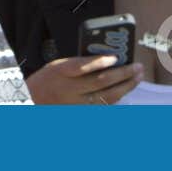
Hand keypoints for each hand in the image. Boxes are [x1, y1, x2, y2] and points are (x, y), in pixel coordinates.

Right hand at [25, 56, 142, 104]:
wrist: (34, 102)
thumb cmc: (47, 80)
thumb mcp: (58, 65)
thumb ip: (79, 62)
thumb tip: (106, 58)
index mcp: (62, 72)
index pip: (82, 66)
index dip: (99, 62)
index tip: (115, 57)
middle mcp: (70, 90)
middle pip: (100, 82)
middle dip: (122, 74)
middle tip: (137, 67)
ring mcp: (77, 104)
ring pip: (106, 97)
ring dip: (125, 87)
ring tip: (137, 77)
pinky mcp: (82, 113)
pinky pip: (103, 106)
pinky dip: (116, 98)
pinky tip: (125, 90)